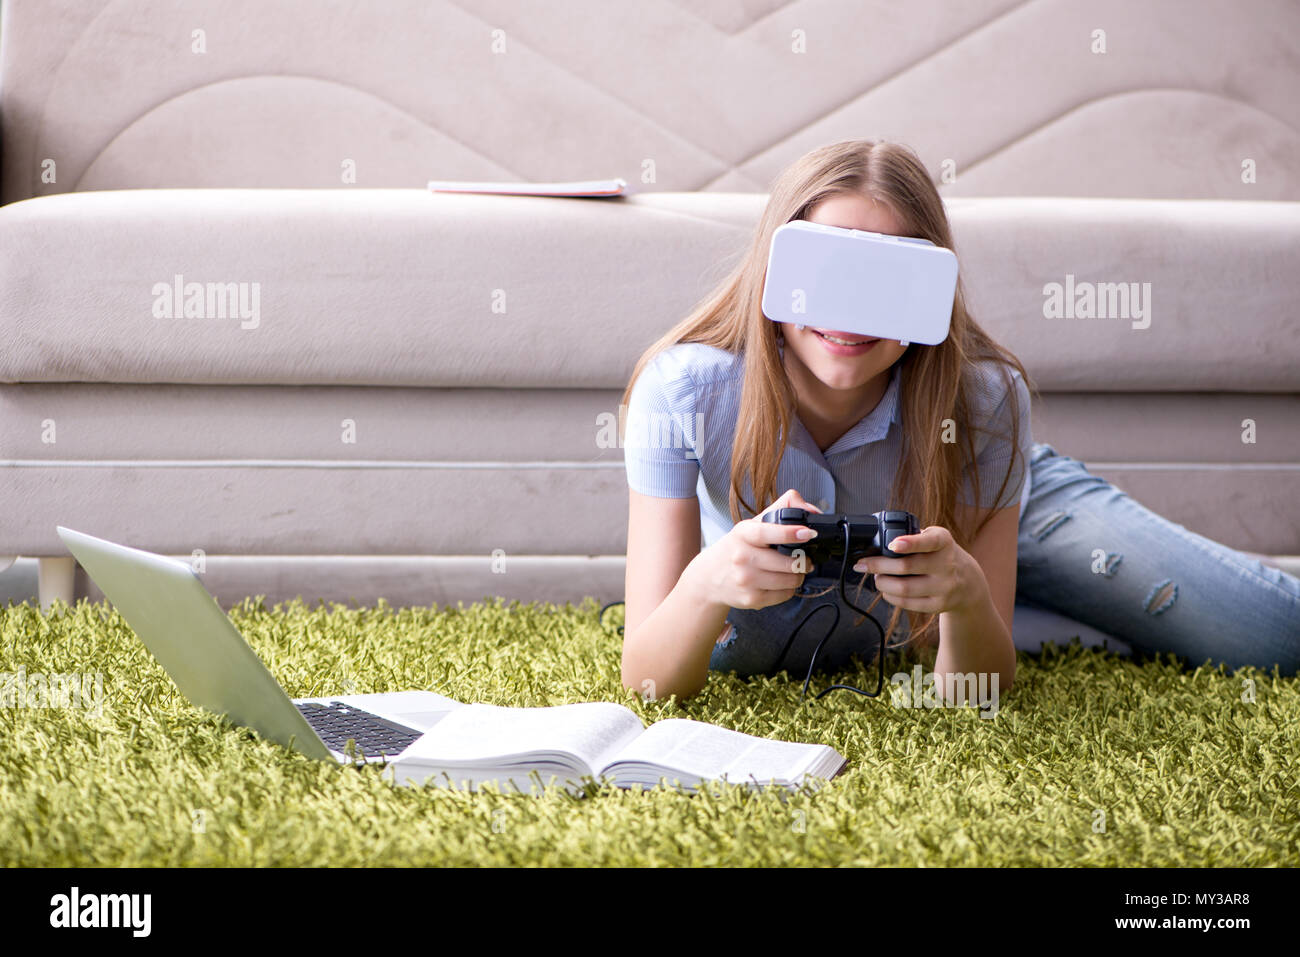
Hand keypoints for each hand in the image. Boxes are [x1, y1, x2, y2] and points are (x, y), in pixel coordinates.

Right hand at [686, 488, 823, 610]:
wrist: (709, 577)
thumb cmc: (737, 548)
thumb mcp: (751, 525)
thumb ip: (781, 509)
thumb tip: (811, 510)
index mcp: (743, 534)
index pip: (765, 533)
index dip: (789, 533)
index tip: (808, 533)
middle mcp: (742, 557)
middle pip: (787, 563)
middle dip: (804, 562)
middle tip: (806, 559)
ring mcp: (746, 580)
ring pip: (790, 580)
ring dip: (799, 576)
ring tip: (794, 570)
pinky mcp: (751, 599)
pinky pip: (784, 594)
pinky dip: (789, 588)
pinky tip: (781, 582)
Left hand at [853, 525, 984, 614]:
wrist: (968, 582)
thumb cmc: (941, 554)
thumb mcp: (935, 538)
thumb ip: (913, 536)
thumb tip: (877, 541)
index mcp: (943, 542)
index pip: (928, 541)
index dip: (910, 543)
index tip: (892, 544)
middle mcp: (946, 564)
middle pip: (906, 566)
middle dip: (878, 565)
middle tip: (863, 564)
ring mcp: (944, 587)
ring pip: (904, 588)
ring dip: (882, 582)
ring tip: (876, 577)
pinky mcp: (938, 605)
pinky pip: (907, 603)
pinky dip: (890, 596)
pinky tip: (886, 590)